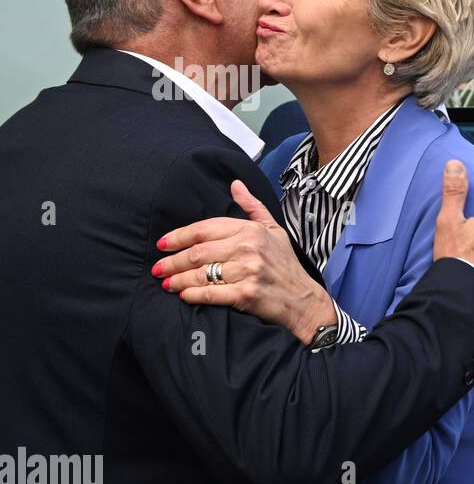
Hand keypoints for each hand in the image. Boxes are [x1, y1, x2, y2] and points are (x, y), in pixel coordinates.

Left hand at [153, 180, 334, 344]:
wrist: (304, 299)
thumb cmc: (286, 264)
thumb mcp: (274, 230)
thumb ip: (252, 207)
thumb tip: (235, 184)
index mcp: (251, 230)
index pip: (205, 230)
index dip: (179, 237)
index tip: (162, 244)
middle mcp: (249, 248)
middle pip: (198, 252)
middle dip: (173, 261)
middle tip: (158, 269)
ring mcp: (248, 271)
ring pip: (201, 274)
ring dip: (178, 280)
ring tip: (166, 283)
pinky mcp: (247, 294)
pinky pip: (211, 294)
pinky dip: (193, 295)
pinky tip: (183, 295)